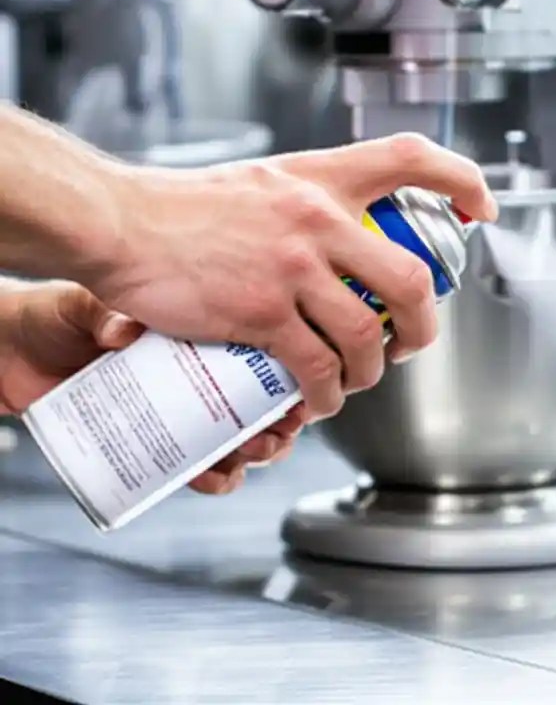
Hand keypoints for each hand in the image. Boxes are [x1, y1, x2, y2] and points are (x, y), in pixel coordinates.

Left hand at [0, 280, 302, 494]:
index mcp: (195, 338)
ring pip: (234, 441)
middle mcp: (193, 378)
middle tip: (278, 428)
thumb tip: (124, 334)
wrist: (10, 348)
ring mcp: (176, 413)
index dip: (286, 377)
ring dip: (254, 455)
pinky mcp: (151, 443)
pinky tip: (215, 475)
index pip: (255, 360)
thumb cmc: (56, 317)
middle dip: (279, 425)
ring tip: (250, 453)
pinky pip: (193, 468)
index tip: (298, 388)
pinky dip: (212, 478)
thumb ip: (105, 314)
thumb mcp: (86, 306)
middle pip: (256, 406)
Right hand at [85, 133, 497, 421]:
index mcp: (321, 177)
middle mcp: (316, 216)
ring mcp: (291, 265)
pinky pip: (316, 365)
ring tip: (358, 380)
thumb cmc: (183, 210)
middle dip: (423, 325)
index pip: (411, 157)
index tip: (482, 209)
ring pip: (365, 334)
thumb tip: (347, 243)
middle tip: (411, 344)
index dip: (461, 180)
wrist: (118, 224)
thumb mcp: (261, 183)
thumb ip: (308, 204)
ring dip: (371, 371)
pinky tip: (320, 401)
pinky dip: (328, 393)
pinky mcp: (260, 311)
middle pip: (409, 278)